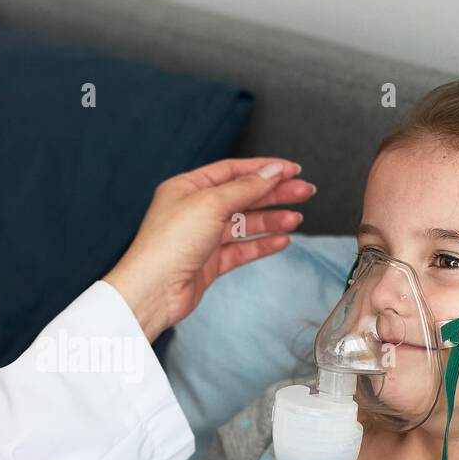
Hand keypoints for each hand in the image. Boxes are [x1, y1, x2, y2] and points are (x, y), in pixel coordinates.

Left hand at [103, 158, 315, 339]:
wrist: (153, 290)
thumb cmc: (168, 245)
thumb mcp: (211, 203)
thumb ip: (245, 187)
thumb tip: (272, 171)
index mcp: (187, 187)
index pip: (233, 171)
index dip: (264, 169)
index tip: (292, 169)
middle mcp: (194, 210)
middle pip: (243, 196)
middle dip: (275, 194)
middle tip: (305, 192)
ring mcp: (202, 237)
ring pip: (245, 224)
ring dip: (272, 220)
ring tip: (296, 219)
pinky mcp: (209, 263)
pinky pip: (241, 249)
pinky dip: (262, 244)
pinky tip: (282, 240)